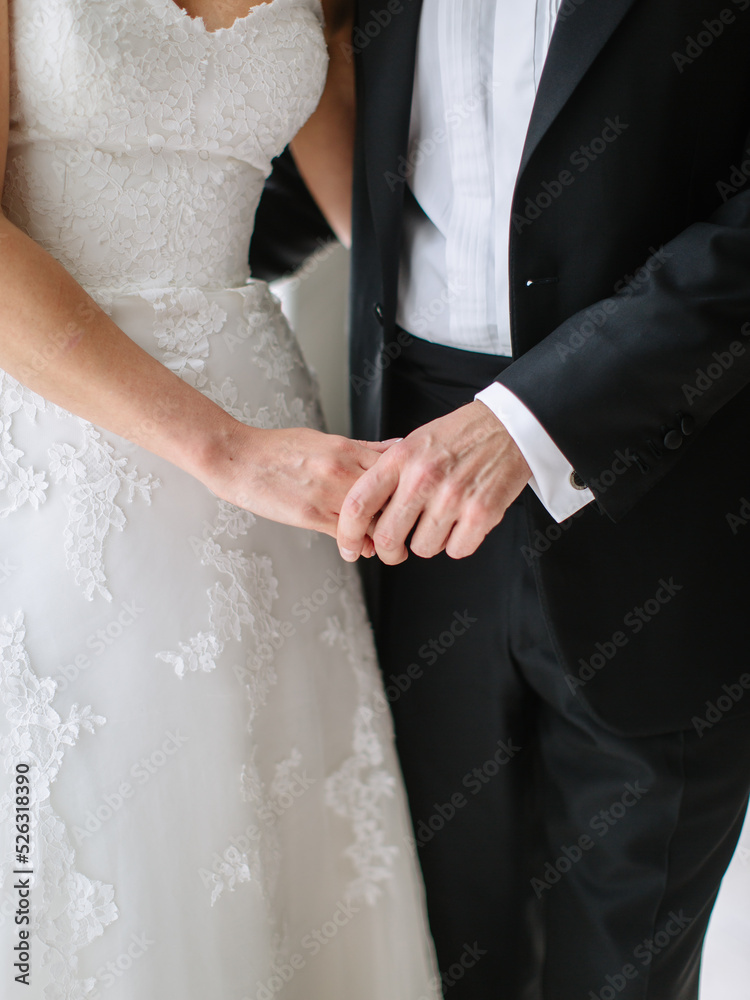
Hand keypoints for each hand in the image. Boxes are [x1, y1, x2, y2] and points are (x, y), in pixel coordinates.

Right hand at [206, 423, 392, 548]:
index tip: (414, 495)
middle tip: (408, 522)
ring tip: (390, 540)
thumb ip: (364, 448)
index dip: (408, 484)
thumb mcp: (325, 440)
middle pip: (389, 494)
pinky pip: (346, 534)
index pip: (394, 468)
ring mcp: (326, 493)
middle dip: (401, 510)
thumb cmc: (279, 448)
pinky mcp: (310, 515)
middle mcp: (340, 469)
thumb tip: (399, 447)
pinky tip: (365, 547)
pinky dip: (360, 542)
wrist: (238, 458)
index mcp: (346, 448)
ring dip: (383, 531)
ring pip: (371, 517)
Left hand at [336, 401, 531, 564]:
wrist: (507, 426)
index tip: (348, 547)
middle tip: (394, 549)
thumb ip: (388, 476)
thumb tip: (363, 513)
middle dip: (388, 551)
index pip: (358, 504)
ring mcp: (453, 497)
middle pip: (387, 536)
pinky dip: (457, 543)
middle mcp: (424, 477)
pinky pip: (456, 550)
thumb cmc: (458, 436)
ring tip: (438, 521)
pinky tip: (461, 523)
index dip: (347, 534)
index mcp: (401, 458)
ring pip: (422, 548)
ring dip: (427, 542)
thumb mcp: (413, 444)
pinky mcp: (481, 513)